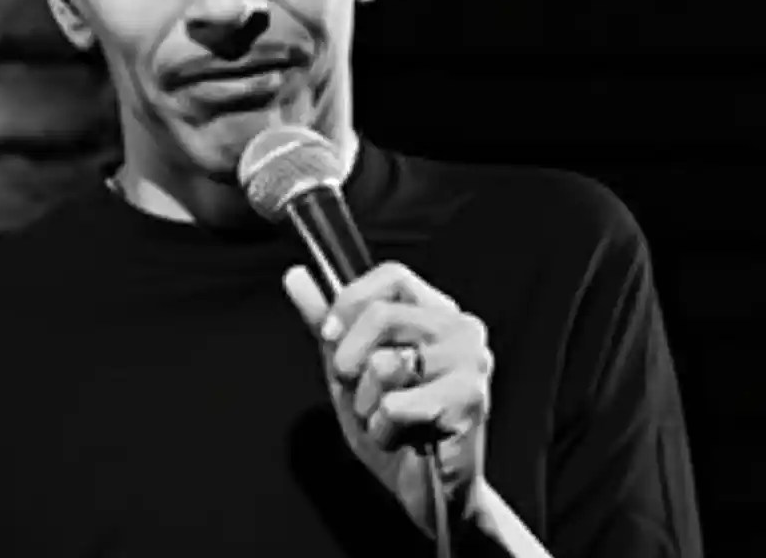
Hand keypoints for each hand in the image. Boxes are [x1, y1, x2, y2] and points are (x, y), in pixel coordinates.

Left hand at [283, 261, 493, 536]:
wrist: (429, 491)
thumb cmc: (394, 426)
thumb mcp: (349, 369)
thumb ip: (326, 323)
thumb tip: (294, 276)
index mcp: (436, 312)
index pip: (393, 275)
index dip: (351, 302)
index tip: (330, 336)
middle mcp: (461, 329)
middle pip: (380, 316)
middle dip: (349, 362)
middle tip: (359, 392)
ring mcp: (470, 362)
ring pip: (384, 364)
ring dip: (367, 404)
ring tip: (390, 419)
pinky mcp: (469, 399)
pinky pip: (394, 406)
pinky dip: (383, 431)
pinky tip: (405, 439)